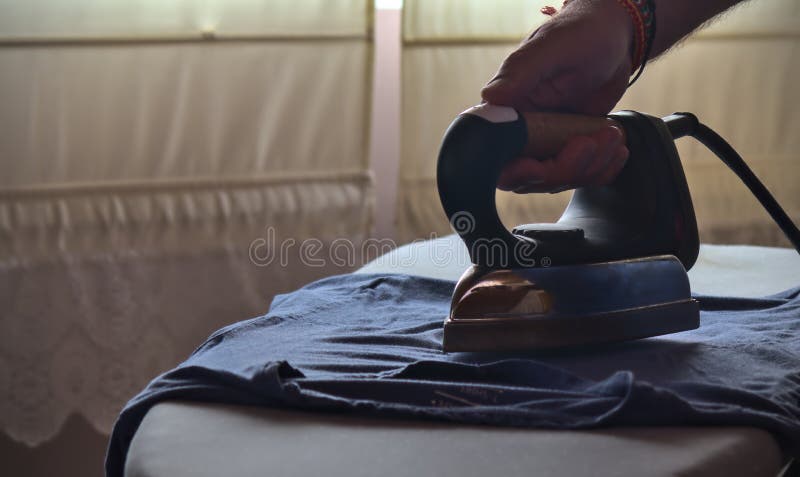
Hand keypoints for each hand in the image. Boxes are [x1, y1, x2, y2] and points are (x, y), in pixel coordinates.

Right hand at [482, 0, 633, 192]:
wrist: (613, 36)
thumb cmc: (580, 32)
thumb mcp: (551, 48)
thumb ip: (521, 72)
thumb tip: (489, 97)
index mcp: (506, 109)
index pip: (499, 157)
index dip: (520, 171)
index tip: (542, 165)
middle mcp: (521, 131)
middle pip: (532, 177)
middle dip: (566, 168)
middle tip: (593, 141)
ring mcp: (546, 142)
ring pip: (559, 180)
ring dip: (591, 166)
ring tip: (612, 135)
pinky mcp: (569, 147)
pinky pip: (581, 175)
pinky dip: (602, 169)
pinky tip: (616, 150)